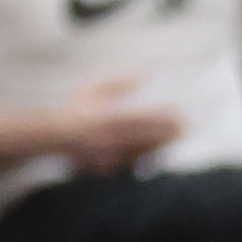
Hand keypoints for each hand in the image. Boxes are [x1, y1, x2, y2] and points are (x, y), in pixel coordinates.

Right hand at [47, 80, 183, 174]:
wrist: (55, 137)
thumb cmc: (75, 109)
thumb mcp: (92, 89)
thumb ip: (118, 82)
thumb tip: (143, 73)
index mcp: (109, 118)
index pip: (144, 117)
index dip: (163, 115)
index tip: (178, 110)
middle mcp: (114, 138)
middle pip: (149, 136)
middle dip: (169, 132)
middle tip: (185, 126)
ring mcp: (113, 155)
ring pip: (146, 152)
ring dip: (163, 145)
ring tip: (175, 138)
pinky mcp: (112, 167)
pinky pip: (136, 164)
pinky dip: (149, 158)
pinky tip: (158, 153)